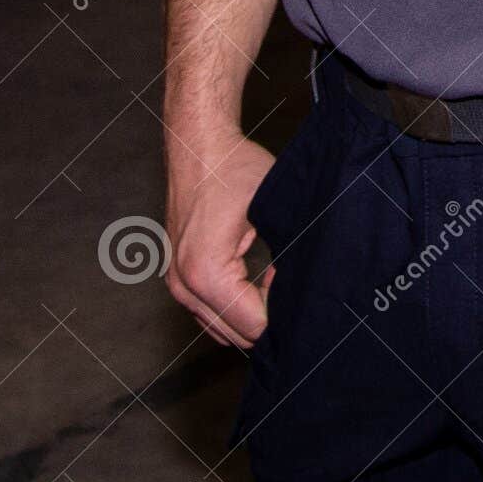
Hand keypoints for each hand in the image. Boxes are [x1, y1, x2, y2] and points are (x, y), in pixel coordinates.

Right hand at [164, 132, 274, 348]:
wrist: (198, 145)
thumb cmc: (232, 168)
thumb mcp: (273, 207)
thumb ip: (289, 253)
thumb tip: (306, 284)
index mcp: (205, 273)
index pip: (253, 327)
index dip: (282, 308)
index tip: (288, 274)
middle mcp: (184, 286)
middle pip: (236, 335)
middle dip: (267, 317)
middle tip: (284, 279)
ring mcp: (176, 284)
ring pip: (222, 329)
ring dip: (250, 313)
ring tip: (270, 278)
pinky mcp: (177, 277)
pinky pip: (209, 312)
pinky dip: (234, 306)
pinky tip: (253, 281)